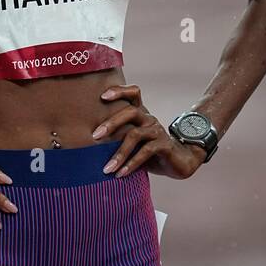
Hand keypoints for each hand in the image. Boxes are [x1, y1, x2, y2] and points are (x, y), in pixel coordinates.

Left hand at [91, 85, 206, 179]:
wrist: (178, 162)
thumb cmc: (149, 151)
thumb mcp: (133, 141)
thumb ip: (117, 138)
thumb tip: (88, 145)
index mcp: (141, 114)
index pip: (133, 93)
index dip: (119, 90)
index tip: (102, 96)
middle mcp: (149, 118)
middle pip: (130, 112)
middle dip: (111, 123)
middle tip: (95, 136)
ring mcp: (157, 131)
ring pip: (135, 135)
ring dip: (119, 153)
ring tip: (107, 168)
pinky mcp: (164, 145)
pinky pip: (145, 152)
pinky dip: (131, 164)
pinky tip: (121, 174)